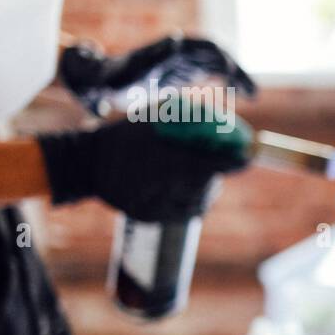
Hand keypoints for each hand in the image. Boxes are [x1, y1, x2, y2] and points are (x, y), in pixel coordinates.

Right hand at [36, 120, 247, 221]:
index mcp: (170, 160)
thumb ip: (185, 118)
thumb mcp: (153, 117)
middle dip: (217, 173)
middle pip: (209, 184)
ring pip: (198, 201)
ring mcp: (158, 205)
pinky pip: (182, 213)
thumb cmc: (123, 134)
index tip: (248, 156)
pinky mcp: (150, 217)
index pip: (216, 164)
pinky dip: (188, 202)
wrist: (86, 162)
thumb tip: (219, 117)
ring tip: (196, 176)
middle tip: (217, 164)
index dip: (236, 161)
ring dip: (204, 189)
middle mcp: (167, 186)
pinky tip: (182, 189)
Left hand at [59, 34, 256, 114]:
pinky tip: (238, 95)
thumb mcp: (133, 67)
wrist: (105, 82)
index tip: (232, 77)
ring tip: (252, 96)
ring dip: (237, 78)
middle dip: (238, 72)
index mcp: (174, 47)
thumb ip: (153, 55)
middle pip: (219, 57)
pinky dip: (228, 83)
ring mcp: (185, 63)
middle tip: (253, 95)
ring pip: (220, 66)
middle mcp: (183, 52)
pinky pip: (213, 75)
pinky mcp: (185, 74)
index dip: (224, 60)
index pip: (208, 47)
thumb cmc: (116, 77)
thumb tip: (175, 38)